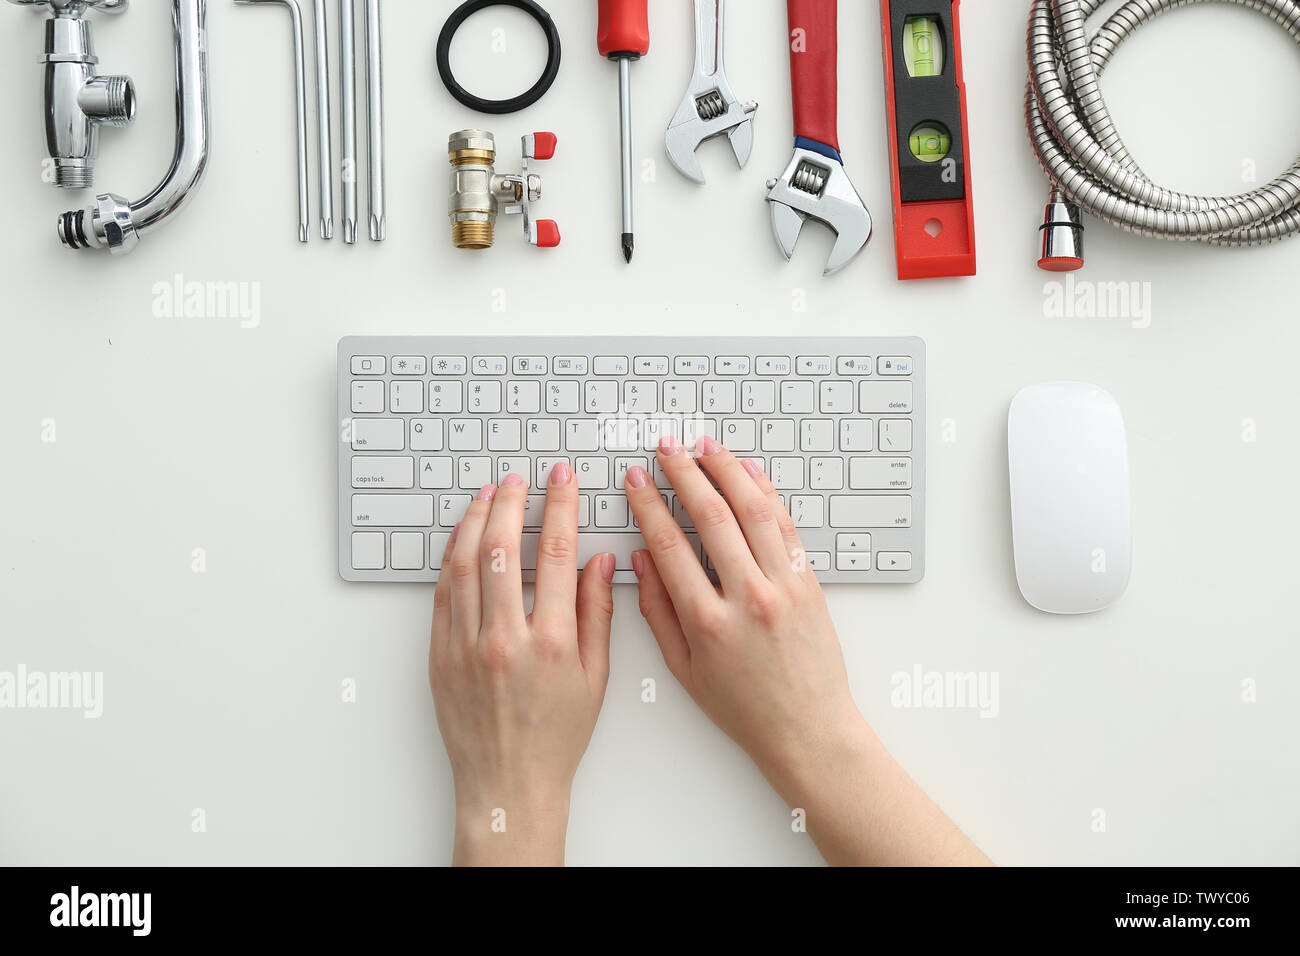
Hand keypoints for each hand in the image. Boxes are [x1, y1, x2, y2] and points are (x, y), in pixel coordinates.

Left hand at [428, 465, 614, 865]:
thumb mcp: (596, 677)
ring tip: (489, 495)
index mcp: (553, 643)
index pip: (557, 554)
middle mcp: (506, 639)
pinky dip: (452, 558)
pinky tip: (464, 538)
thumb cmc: (556, 738)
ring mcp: (466, 646)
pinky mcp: (439, 656)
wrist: (508, 784)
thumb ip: (597, 614)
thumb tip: (601, 562)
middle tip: (521, 479)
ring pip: (466, 563)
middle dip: (513, 502)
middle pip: (505, 548)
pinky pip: (443, 593)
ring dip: (478, 520)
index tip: (562, 481)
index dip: (560, 507)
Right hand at [624, 434, 856, 781]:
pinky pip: (784, 525)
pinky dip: (766, 492)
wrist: (807, 728)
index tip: (635, 481)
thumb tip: (640, 560)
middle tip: (666, 449)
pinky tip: (748, 472)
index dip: (648, 505)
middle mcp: (747, 598)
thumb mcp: (683, 669)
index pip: (669, 545)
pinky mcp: (807, 582)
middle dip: (683, 474)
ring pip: (751, 510)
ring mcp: (782, 587)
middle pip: (710, 516)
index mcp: (707, 622)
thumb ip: (658, 612)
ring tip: (704, 446)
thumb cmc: (743, 707)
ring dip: (725, 470)